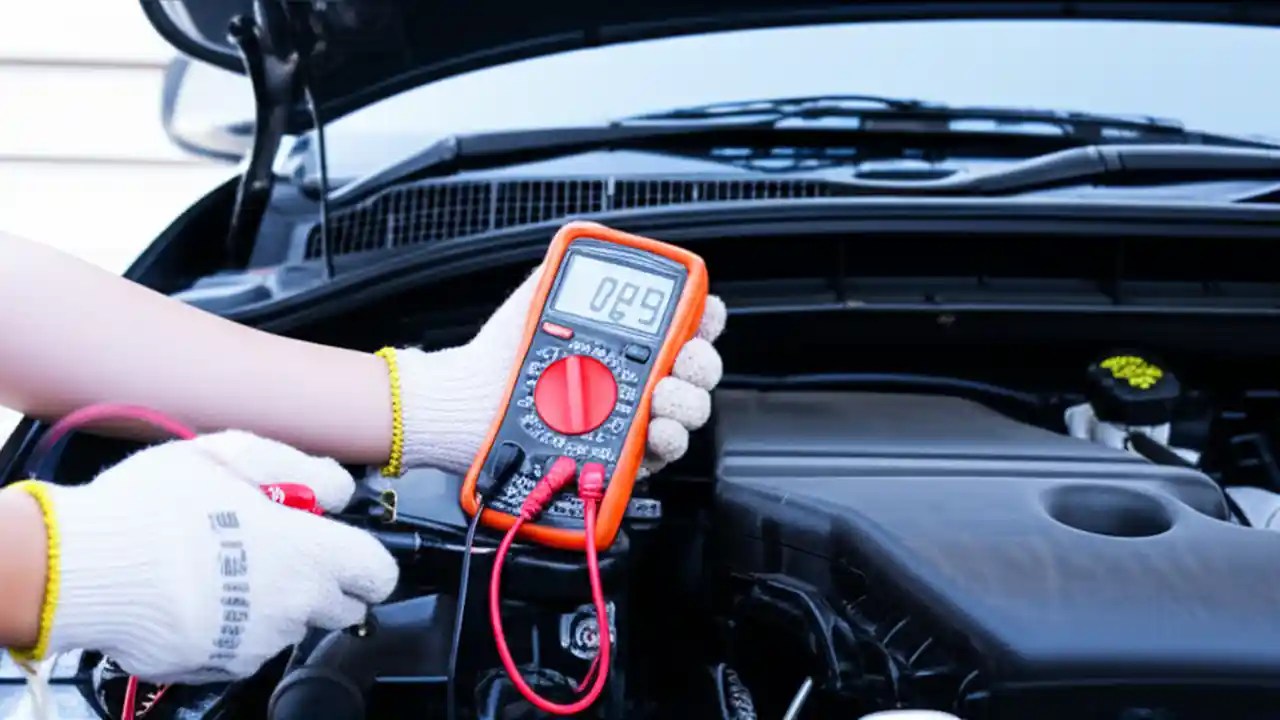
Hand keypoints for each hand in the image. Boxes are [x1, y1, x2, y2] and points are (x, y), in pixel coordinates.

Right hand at [30, 431, 397, 683]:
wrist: (84, 567)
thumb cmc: (155, 507)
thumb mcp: (234, 456)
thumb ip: (301, 470)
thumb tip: (335, 488)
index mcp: (309, 554)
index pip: (378, 573)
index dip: (367, 559)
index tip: (345, 546)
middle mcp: (293, 607)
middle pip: (340, 606)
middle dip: (320, 580)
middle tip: (276, 549)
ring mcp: (257, 643)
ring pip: (289, 625)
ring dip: (272, 601)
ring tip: (221, 563)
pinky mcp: (219, 666)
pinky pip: (244, 647)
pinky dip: (232, 625)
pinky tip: (197, 592)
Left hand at [393, 266, 725, 475]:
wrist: (465, 401)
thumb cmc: (499, 355)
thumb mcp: (540, 298)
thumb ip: (572, 271)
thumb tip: (599, 245)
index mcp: (628, 341)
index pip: (687, 327)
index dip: (705, 320)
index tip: (704, 314)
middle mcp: (637, 382)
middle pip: (697, 373)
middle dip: (701, 363)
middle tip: (681, 360)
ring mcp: (630, 421)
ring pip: (686, 415)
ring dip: (686, 403)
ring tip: (662, 397)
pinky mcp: (616, 459)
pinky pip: (657, 457)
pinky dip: (665, 442)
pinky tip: (653, 429)